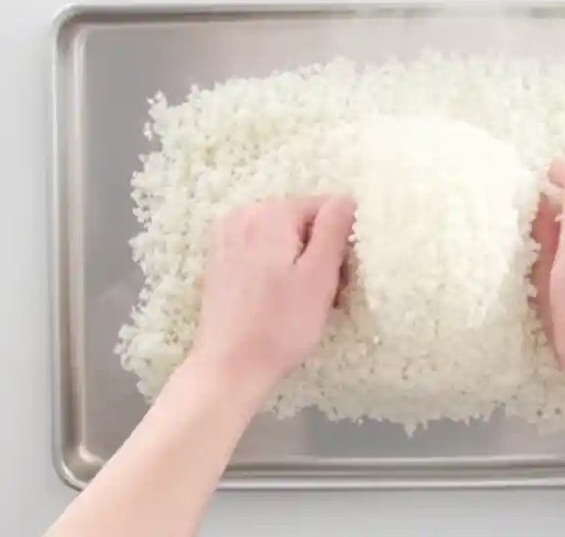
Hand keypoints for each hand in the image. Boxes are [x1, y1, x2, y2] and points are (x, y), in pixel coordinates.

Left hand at [187, 195, 355, 402]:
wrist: (229, 367)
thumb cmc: (280, 325)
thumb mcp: (319, 276)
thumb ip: (334, 229)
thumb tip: (346, 197)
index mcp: (270, 213)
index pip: (325, 208)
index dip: (339, 241)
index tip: (338, 276)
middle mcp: (243, 214)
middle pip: (301, 220)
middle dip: (317, 250)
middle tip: (322, 293)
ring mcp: (226, 235)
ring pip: (281, 236)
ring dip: (298, 261)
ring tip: (299, 299)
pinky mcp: (218, 258)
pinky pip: (260, 249)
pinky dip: (274, 267)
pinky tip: (276, 298)